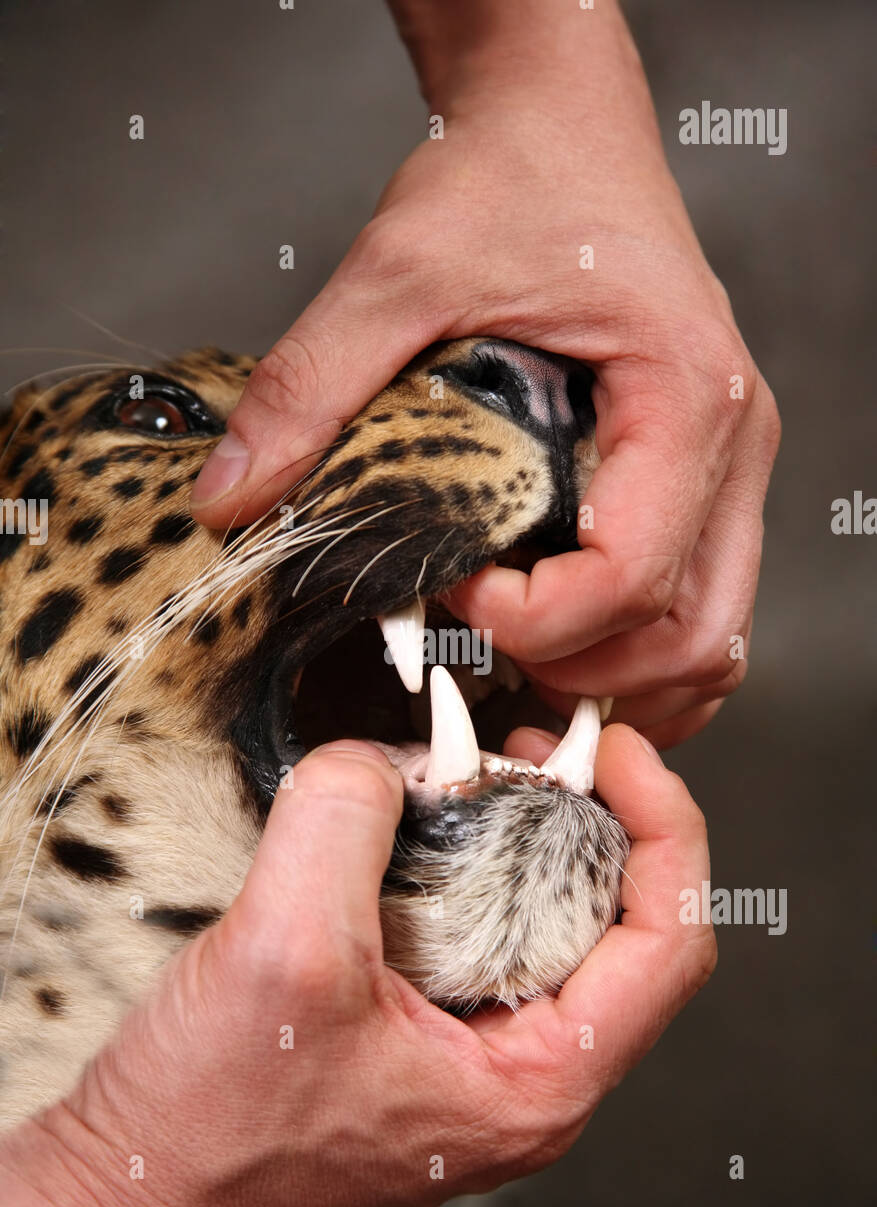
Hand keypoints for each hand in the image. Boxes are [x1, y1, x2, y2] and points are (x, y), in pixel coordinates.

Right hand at [0, 727, 712, 1206]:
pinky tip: (417, 828)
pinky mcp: (419, 1032)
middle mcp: (521, 1076)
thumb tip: (382, 760)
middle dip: (590, 819)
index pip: (669, 943)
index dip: (665, 827)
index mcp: (538, 1085)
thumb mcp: (284, 954)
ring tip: (476, 775)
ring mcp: (471, 1055)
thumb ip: (345, 826)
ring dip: (522, 838)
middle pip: (617, 924)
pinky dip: (462, 865)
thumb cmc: (209, 1131)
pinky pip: (476, 934)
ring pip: (546, 924)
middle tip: (533, 749)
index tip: (616, 751)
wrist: (125, 1190)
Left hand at [190, 0, 779, 748]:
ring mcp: (728, 464)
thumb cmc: (514, 175)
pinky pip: (708, 607)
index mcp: (683, 393)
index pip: (633, 574)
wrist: (560, 123)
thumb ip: (313, 385)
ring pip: (712, 638)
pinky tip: (573, 652)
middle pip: (688, 633)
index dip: (534, 621)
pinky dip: (647, 654)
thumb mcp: (397, 269)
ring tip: (522, 663)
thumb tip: (235, 495)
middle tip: (481, 643)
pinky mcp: (705, 475)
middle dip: (578, 671)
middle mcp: (730, 440)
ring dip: (621, 681)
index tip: (450, 592)